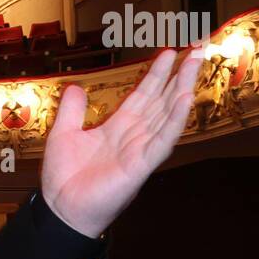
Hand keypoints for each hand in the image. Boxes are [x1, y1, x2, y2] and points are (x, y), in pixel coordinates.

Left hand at [42, 47, 203, 237]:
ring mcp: (140, 150)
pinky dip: (173, 121)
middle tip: (197, 49)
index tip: (171, 52)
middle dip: (178, 76)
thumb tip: (75, 87)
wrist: (61, 209)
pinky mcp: (140, 166)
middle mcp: (134, 136)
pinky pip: (161, 141)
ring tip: (194, 66)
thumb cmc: (65, 177)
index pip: (143, 96)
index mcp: (118, 128)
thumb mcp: (63, 134)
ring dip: (181, 91)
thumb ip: (72, 111)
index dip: (156, 75)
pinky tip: (184, 101)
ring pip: (166, 116)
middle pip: (161, 101)